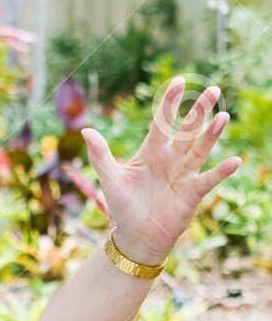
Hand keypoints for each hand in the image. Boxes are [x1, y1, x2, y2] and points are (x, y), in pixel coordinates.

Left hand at [81, 79, 241, 267]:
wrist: (136, 238)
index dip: (170, 103)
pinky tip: (235, 161)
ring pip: (200, 149)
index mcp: (150, 152)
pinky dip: (221, 171)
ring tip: (222, 117)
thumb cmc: (123, 207)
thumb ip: (100, 155)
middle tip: (212, 90)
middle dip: (198, 111)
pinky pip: (209, 179)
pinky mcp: (193, 193)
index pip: (162, 123)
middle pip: (186, 130)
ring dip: (211, 134)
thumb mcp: (110, 180)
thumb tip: (85, 130)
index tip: (179, 82)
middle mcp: (170, 159)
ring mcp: (183, 174)